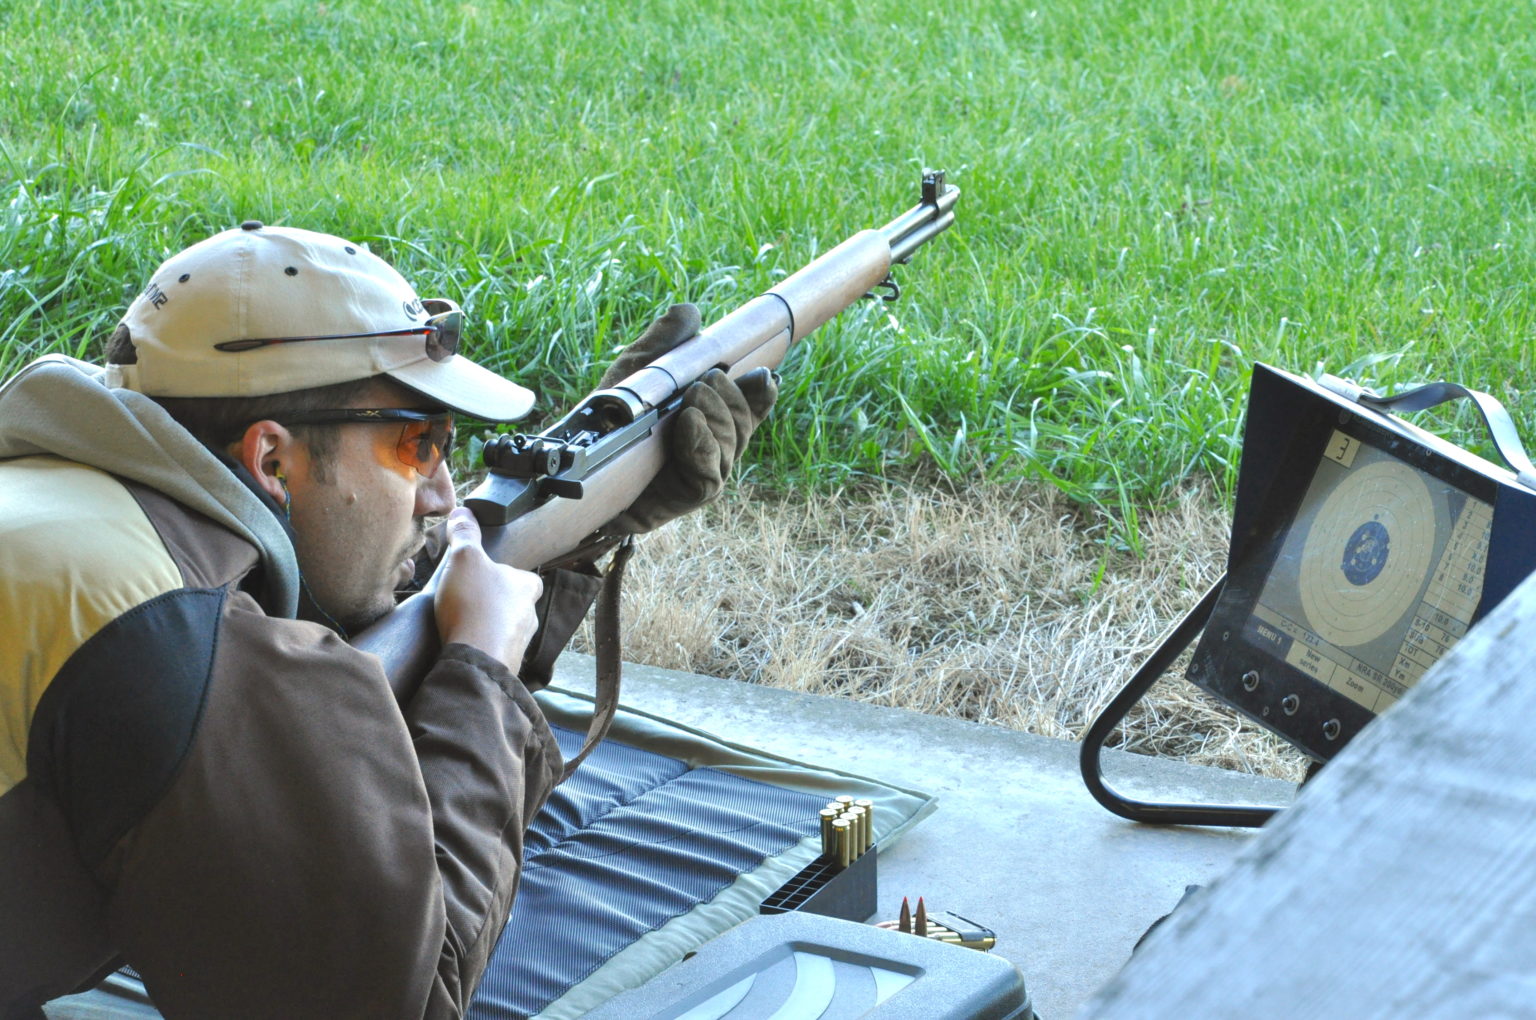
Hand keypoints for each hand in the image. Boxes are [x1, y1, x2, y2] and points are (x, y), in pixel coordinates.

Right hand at [432, 507, 542, 671]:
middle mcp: (531, 615)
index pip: (525, 577)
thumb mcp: (465, 559)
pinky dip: (480, 647)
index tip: (485, 576)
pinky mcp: (505, 665)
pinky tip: (462, 646)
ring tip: (460, 624)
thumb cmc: (475, 604)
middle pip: (514, 604)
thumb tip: (462, 511)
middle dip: (494, 603)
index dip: (505, 575)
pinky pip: (494, 651)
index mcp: (528, 587)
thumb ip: (464, 535)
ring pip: (505, 629)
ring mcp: (520, 643)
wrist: (476, 659)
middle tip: (467, 600)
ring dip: (487, 627)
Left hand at [600, 304, 778, 535]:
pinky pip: (709, 474)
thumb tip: (690, 312)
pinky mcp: (687, 496)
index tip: (765, 374)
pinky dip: (703, 445)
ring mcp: (704, 472)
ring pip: (732, 447)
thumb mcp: (635, 371)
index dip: (761, 392)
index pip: (750, 405)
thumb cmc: (607, 420)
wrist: (574, 464)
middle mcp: (713, 445)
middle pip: (745, 423)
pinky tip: (690, 423)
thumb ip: (663, 342)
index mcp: (710, 416)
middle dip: (733, 398)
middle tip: (710, 378)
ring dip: (718, 418)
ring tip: (695, 397)